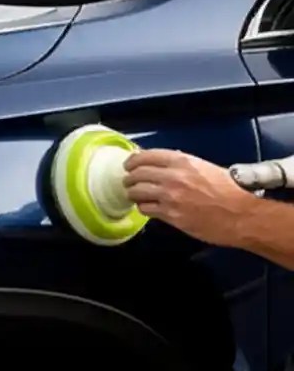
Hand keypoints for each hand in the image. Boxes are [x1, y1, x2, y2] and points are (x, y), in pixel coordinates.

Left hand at [122, 149, 256, 246]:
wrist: (242, 215)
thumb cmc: (230, 191)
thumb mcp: (206, 168)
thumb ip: (183, 165)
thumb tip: (163, 164)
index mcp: (182, 162)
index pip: (146, 156)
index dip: (133, 160)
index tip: (129, 164)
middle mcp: (173, 176)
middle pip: (137, 174)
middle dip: (130, 178)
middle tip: (128, 181)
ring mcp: (169, 196)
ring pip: (136, 192)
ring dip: (133, 193)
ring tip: (134, 195)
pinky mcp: (170, 214)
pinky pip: (145, 209)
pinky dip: (143, 207)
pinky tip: (147, 207)